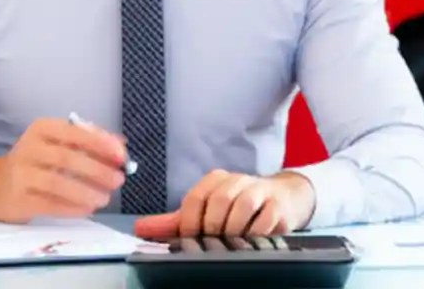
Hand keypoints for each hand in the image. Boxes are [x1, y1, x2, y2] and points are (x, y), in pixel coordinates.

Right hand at [0, 118, 126, 223]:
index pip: (75, 133)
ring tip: (104, 198)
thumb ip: (88, 141)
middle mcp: (29, 148)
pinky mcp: (19, 199)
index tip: (121, 155)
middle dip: (97, 170)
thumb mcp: (56, 142)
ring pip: (58, 183)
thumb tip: (120, 145)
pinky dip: (72, 208)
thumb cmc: (34, 161)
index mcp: (42, 128)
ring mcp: (21, 174)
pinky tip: (87, 209)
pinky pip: (49, 204)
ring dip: (86, 191)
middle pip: (68, 158)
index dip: (100, 144)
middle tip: (118, 179)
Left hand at [133, 169, 315, 238]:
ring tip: (231, 243)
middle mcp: (237, 181)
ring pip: (241, 207)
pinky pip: (265, 218)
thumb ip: (175, 222)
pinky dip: (255, 232)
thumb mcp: (207, 211)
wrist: (283, 199)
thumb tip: (140, 229)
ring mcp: (259, 190)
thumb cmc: (239, 207)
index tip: (189, 239)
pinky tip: (251, 240)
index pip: (196, 196)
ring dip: (233, 230)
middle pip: (218, 200)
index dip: (190, 221)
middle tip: (211, 243)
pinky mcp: (278, 205)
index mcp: (216, 180)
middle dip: (212, 227)